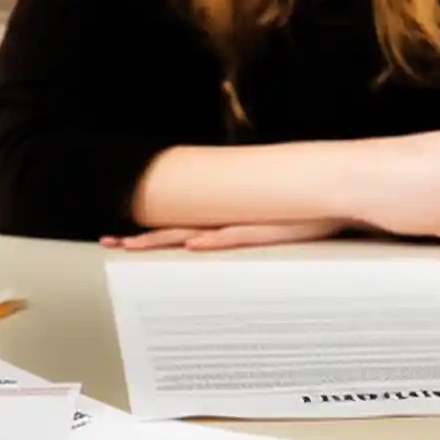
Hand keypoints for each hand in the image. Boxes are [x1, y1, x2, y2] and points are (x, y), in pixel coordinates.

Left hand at [101, 220, 346, 250]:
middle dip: (140, 241)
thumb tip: (205, 242)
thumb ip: (235, 233)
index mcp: (218, 222)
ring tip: (134, 246)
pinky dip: (214, 240)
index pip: (173, 231)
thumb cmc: (293, 213)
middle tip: (111, 244)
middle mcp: (223, 222)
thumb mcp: (259, 227)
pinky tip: (194, 244)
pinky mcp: (265, 228)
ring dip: (162, 240)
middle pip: (173, 232)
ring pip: (194, 234)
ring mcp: (242, 224)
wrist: (328, 193)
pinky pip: (235, 235)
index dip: (145, 238)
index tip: (118, 242)